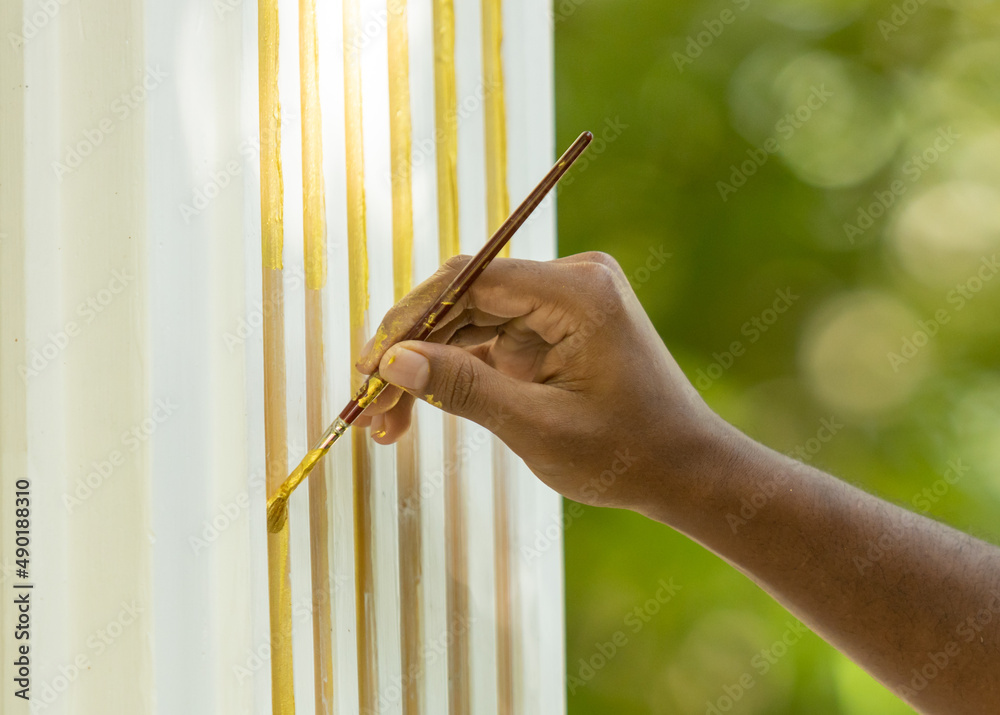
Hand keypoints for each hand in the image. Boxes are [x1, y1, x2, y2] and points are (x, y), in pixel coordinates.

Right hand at [355, 252, 723, 510]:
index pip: (470, 281)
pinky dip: (456, 373)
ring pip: (469, 323)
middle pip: (464, 301)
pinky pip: (489, 340)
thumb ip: (463, 388)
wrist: (684, 470)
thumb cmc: (625, 453)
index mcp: (576, 290)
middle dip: (413, 353)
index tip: (369, 365)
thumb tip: (391, 362)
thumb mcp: (537, 427)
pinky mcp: (552, 328)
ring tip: (385, 423)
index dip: (410, 319)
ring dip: (427, 367)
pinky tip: (416, 410)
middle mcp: (569, 281)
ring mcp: (560, 304)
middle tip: (369, 406)